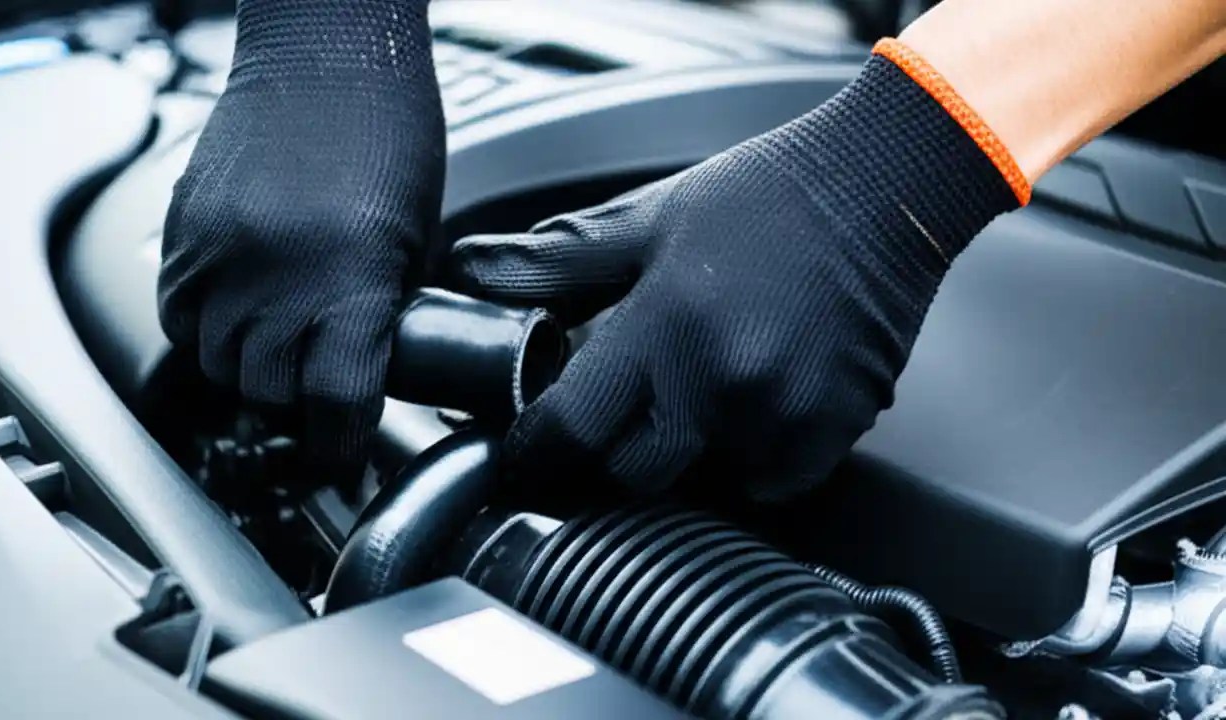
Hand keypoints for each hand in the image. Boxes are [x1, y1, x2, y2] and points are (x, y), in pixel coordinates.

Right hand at [159, 0, 442, 461]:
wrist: (326, 55)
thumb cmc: (388, 134)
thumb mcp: (412, 242)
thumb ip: (381, 315)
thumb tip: (360, 374)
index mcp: (350, 283)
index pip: (334, 404)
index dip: (338, 447)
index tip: (340, 460)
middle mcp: (275, 278)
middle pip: (266, 393)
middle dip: (295, 406)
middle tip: (316, 397)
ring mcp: (219, 257)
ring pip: (216, 362)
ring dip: (248, 370)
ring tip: (281, 349)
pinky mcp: (182, 235)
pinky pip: (178, 316)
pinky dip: (207, 330)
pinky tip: (242, 313)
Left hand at [450, 55, 1018, 500]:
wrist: (884, 191)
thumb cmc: (767, 199)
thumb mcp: (650, 218)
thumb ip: (556, 260)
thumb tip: (470, 272)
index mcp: (667, 327)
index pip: (572, 430)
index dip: (536, 452)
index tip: (526, 453)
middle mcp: (725, 385)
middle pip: (632, 474)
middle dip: (611, 451)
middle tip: (619, 408)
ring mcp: (785, 417)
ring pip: (703, 481)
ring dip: (688, 451)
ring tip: (701, 385)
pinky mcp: (834, 434)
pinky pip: (768, 481)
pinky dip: (749, 455)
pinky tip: (753, 397)